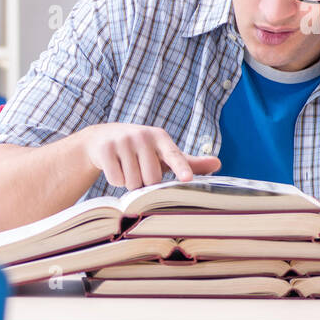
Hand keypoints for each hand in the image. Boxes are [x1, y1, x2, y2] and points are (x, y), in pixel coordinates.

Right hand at [80, 123, 220, 189]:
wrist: (101, 138)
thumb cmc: (140, 150)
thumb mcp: (162, 153)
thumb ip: (188, 161)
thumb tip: (217, 163)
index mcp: (159, 137)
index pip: (173, 155)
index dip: (181, 168)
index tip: (187, 178)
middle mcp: (142, 136)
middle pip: (151, 178)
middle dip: (146, 183)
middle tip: (140, 171)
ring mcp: (122, 141)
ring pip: (133, 181)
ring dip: (130, 183)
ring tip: (127, 168)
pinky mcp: (105, 149)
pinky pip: (116, 179)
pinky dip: (116, 181)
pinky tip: (115, 168)